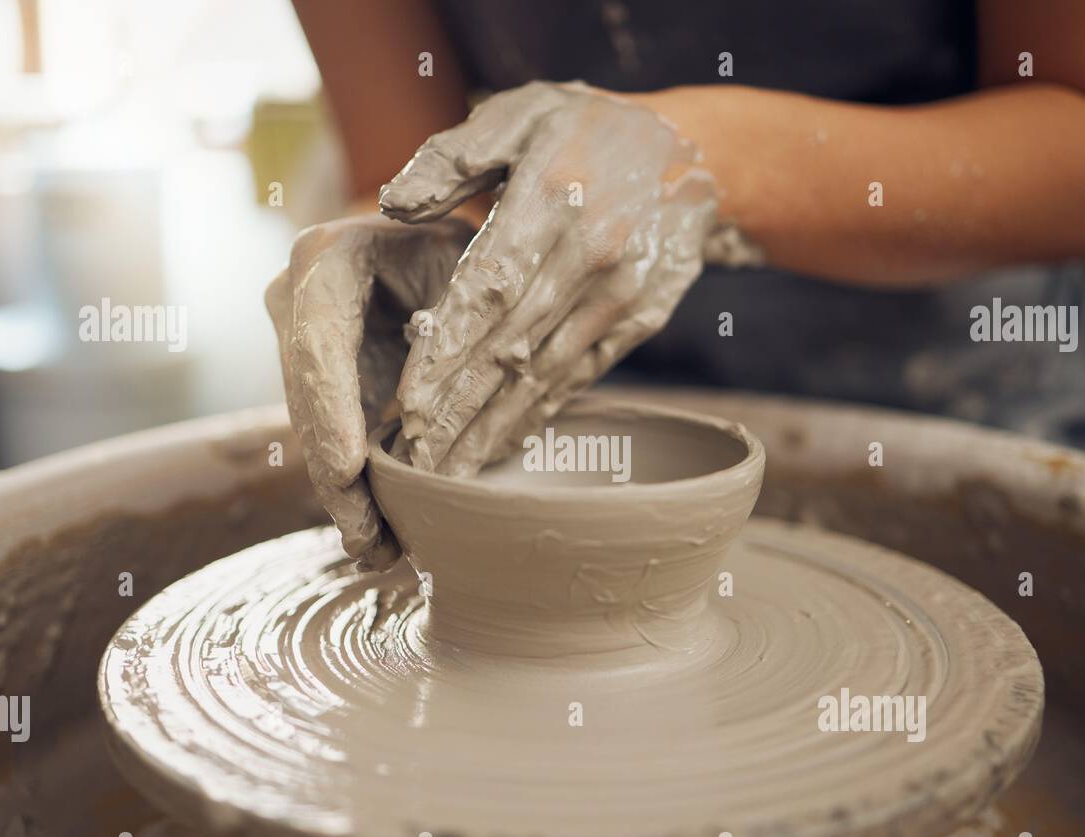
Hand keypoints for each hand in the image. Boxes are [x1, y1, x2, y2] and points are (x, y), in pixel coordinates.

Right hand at [266, 214, 474, 568]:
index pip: (318, 339)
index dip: (330, 407)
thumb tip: (437, 402)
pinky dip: (356, 491)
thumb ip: (452, 315)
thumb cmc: (464, 247)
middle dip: (335, 475)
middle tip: (368, 537)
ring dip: (345, 498)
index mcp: (328, 259)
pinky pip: (332, 443)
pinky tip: (377, 539)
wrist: (440, 246)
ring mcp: (301, 347)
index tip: (349, 468)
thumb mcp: (464, 261)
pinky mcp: (321, 385)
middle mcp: (297, 303)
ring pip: (316, 433)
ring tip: (378, 553)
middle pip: (307, 400)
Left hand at [379, 81, 723, 475]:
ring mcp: (620, 293)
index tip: (410, 405)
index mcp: (551, 196)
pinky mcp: (641, 319)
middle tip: (417, 463)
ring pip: (547, 372)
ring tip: (452, 475)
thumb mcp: (520, 113)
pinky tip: (504, 445)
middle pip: (514, 345)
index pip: (490, 287)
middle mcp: (591, 252)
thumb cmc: (586, 127)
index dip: (449, 351)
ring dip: (497, 427)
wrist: (693, 152)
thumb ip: (452, 157)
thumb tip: (391, 203)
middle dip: (461, 410)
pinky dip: (541, 413)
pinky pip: (582, 374)